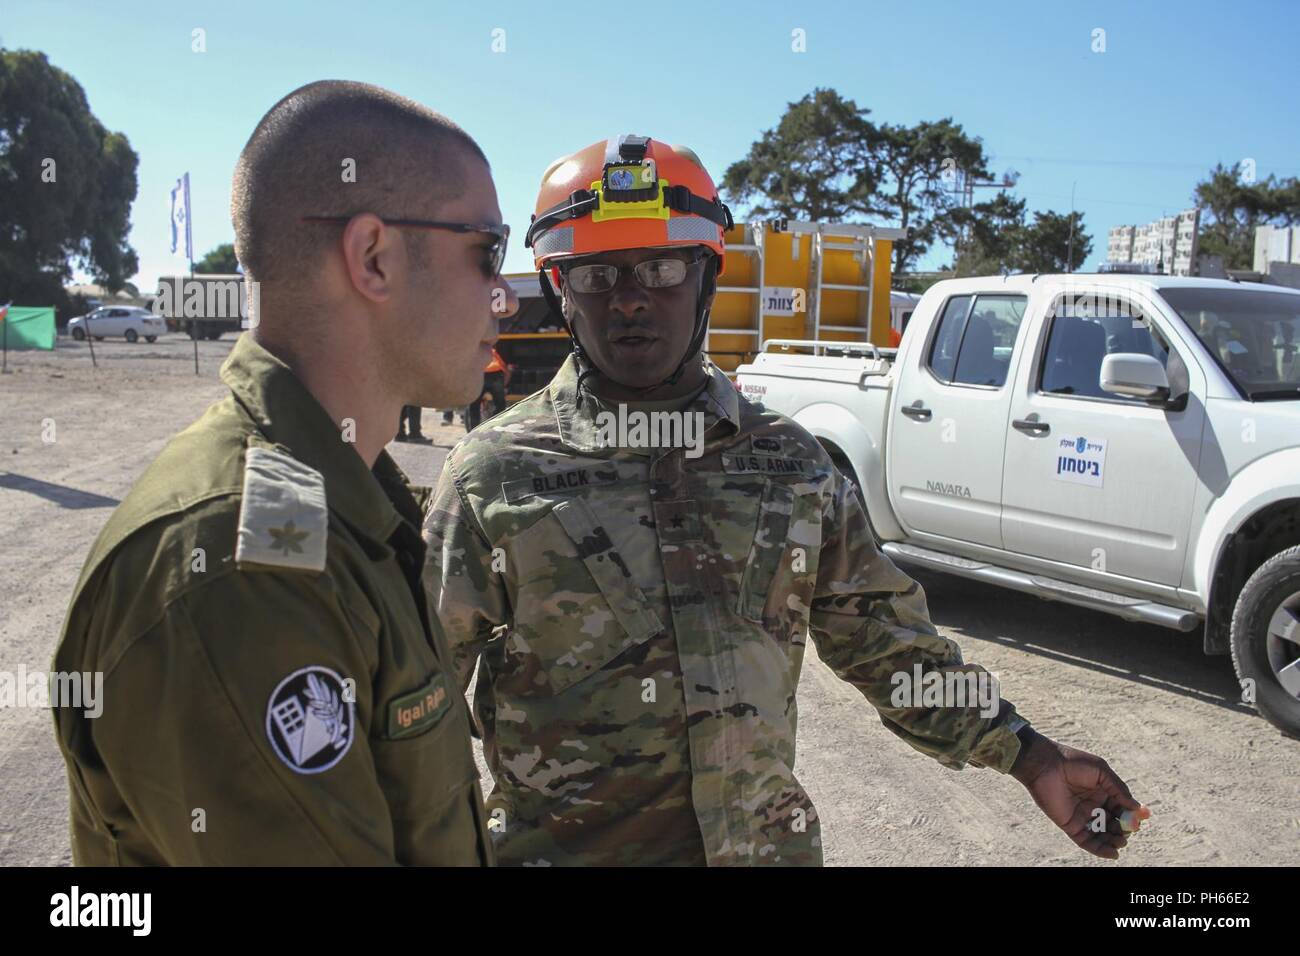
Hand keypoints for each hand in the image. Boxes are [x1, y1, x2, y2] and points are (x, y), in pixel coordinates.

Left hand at [1010, 730, 1141, 859]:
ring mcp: (1082, 816)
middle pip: (1115, 823)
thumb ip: (1118, 789)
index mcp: (1103, 792)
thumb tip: (1137, 808)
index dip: (1133, 814)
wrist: (1045, 764)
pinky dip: (1100, 849)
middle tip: (1129, 829)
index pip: (1122, 808)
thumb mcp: (1101, 771)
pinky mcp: (1070, 825)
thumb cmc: (1073, 762)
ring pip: (1103, 834)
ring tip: (1121, 840)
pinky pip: (1087, 841)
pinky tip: (1112, 853)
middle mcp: (1094, 805)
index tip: (1144, 817)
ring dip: (1114, 841)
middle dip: (1124, 829)